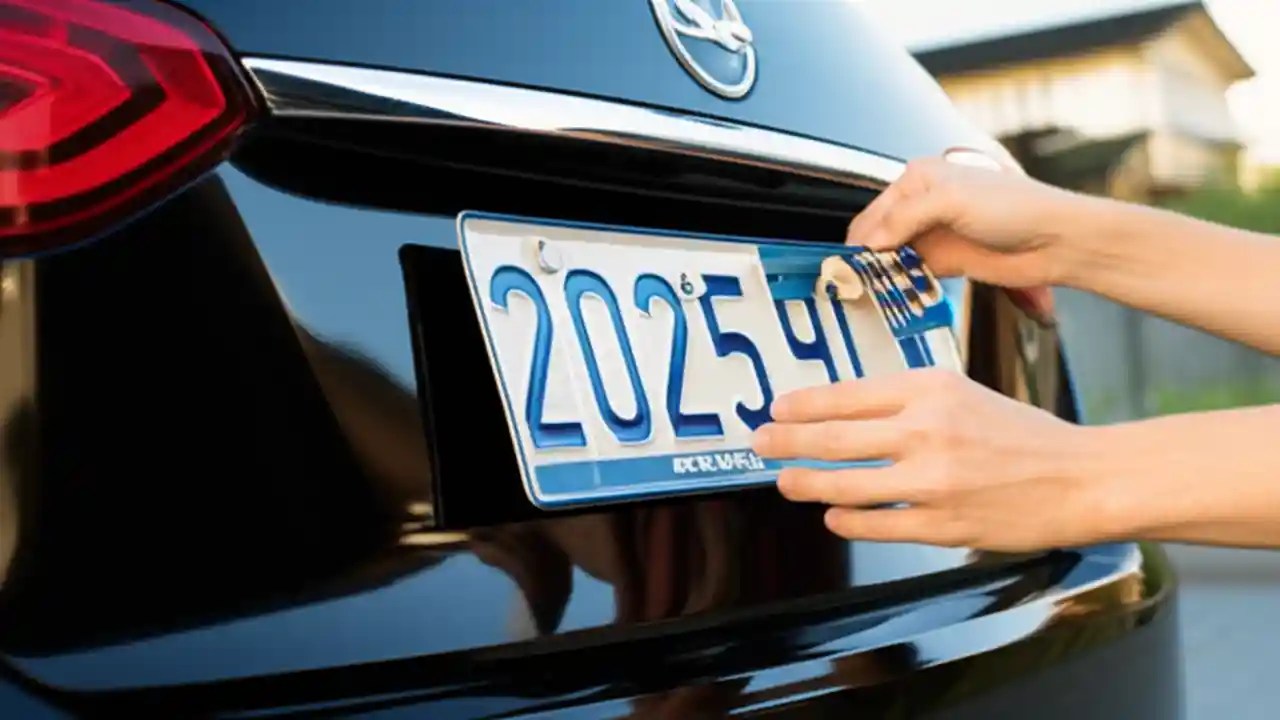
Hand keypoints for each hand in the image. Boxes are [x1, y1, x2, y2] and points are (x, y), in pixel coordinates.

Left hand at [750, 369, 1117, 551]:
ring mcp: (932, 480)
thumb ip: (908, 400)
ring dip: (805, 482)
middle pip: (834, 437)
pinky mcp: (941, 524)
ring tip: (785, 480)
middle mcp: (927, 430)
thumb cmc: (1023, 435)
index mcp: (931, 389)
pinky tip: (834, 515)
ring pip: (846, 483)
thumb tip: (844, 413)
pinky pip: (877, 523)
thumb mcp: (963, 394)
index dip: (802, 405)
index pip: (847, 396)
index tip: (777, 409)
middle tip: (760, 442)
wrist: (1079, 478)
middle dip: (786, 441)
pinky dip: (847, 519)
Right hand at [847, 155, 1094, 287]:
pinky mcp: (944, 262)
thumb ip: (904, 218)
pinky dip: (899, 285)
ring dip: (880, 275)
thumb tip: (868, 243)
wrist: (1056, 240)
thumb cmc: (1014, 206)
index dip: (858, 240)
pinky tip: (893, 296)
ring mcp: (933, 235)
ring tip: (867, 295)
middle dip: (864, 259)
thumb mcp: (951, 199)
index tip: (845, 268)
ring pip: (890, 258)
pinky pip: (910, 275)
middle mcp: (922, 204)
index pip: (873, 213)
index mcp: (919, 179)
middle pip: (877, 236)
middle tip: (851, 285)